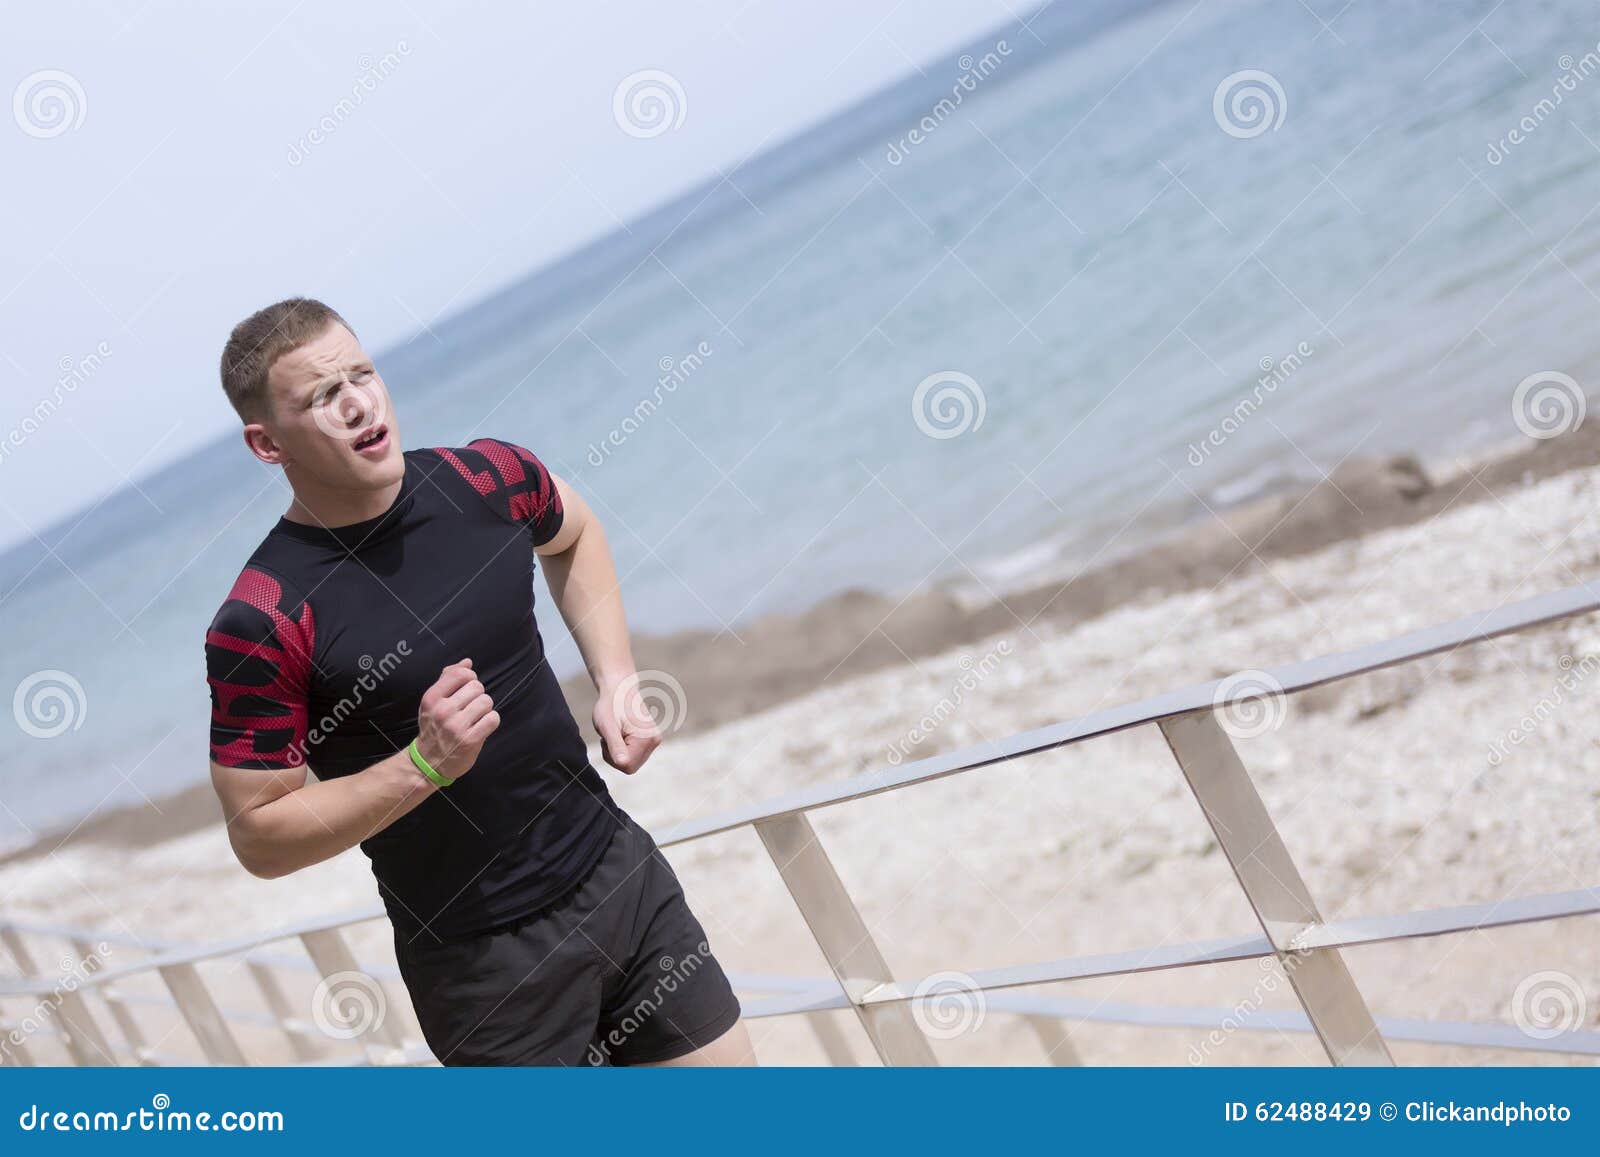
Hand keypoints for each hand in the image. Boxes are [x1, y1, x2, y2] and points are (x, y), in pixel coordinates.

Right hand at [415, 659, 499, 779]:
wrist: (429, 762)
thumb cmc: (433, 728)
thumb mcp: (433, 702)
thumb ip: (448, 679)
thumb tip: (467, 662)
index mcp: (432, 698)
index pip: (461, 674)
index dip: (470, 678)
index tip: (466, 689)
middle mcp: (443, 710)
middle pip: (477, 687)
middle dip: (477, 696)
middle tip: (469, 708)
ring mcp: (456, 726)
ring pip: (487, 701)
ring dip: (485, 709)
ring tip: (475, 718)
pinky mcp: (470, 740)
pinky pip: (493, 719)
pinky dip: (491, 721)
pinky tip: (481, 727)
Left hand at [593, 674, 660, 774]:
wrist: (620, 689)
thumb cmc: (611, 705)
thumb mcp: (607, 726)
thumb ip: (616, 746)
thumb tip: (623, 763)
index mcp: (647, 738)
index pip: (626, 766)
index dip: (612, 756)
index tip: (608, 738)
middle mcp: (655, 741)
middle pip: (630, 766)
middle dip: (616, 755)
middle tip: (611, 735)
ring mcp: (654, 740)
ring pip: (631, 762)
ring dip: (619, 751)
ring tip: (616, 732)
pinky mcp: (651, 739)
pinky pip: (634, 755)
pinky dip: (624, 748)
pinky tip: (622, 733)